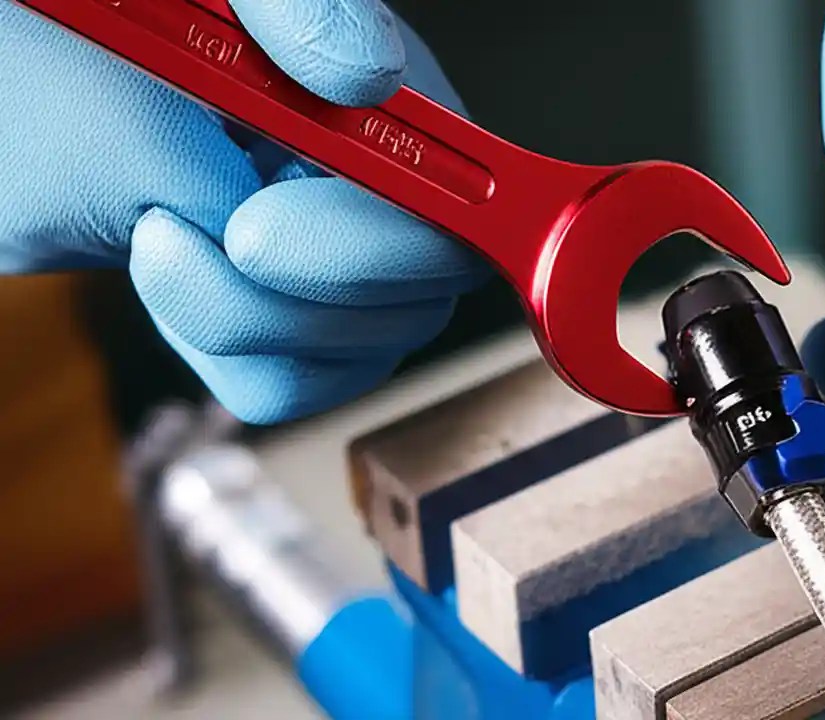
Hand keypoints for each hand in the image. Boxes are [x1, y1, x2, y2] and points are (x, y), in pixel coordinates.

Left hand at [0, 0, 486, 422]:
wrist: (21, 124)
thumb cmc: (78, 57)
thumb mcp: (177, 19)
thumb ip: (287, 24)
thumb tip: (373, 70)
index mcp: (385, 103)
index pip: (456, 204)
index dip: (375, 243)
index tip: (252, 229)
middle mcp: (388, 189)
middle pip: (417, 298)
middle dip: (281, 289)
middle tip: (177, 227)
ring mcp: (354, 266)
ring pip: (353, 356)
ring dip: (228, 313)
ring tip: (158, 233)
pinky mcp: (302, 324)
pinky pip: (291, 386)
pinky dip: (216, 349)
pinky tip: (181, 279)